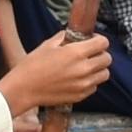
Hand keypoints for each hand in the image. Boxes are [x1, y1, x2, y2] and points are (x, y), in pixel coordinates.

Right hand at [1, 28, 118, 118]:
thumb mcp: (47, 45)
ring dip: (99, 69)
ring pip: (105, 74)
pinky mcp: (80, 96)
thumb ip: (64, 38)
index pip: (103, 43)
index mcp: (76, 53)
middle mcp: (83, 69)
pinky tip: (79, 78)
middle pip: (107, 59)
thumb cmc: (32, 65)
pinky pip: (95, 86)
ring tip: (87, 67)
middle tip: (91, 54)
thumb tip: (73, 35)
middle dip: (101, 54)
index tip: (93, 41)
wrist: (24, 89)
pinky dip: (91, 82)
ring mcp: (83, 84)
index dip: (100, 40)